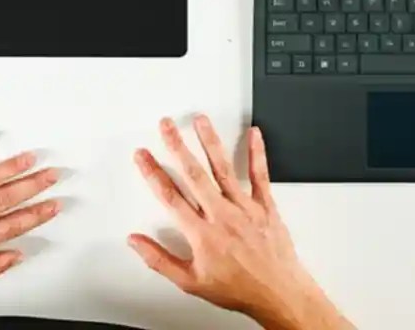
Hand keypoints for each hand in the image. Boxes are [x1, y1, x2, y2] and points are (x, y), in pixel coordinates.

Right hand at [128, 116, 353, 329]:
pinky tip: (253, 135)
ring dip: (209, 142)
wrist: (278, 294)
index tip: (143, 156)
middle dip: (177, 146)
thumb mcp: (190, 282)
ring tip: (200, 121)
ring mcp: (245, 208)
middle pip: (194, 174)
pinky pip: (260, 176)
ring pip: (223, 168)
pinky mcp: (265, 207)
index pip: (170, 196)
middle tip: (166, 126)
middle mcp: (222, 216)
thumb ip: (159, 259)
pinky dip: (257, 154)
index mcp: (201, 234)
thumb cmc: (238, 289)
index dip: (153, 173)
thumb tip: (136, 242)